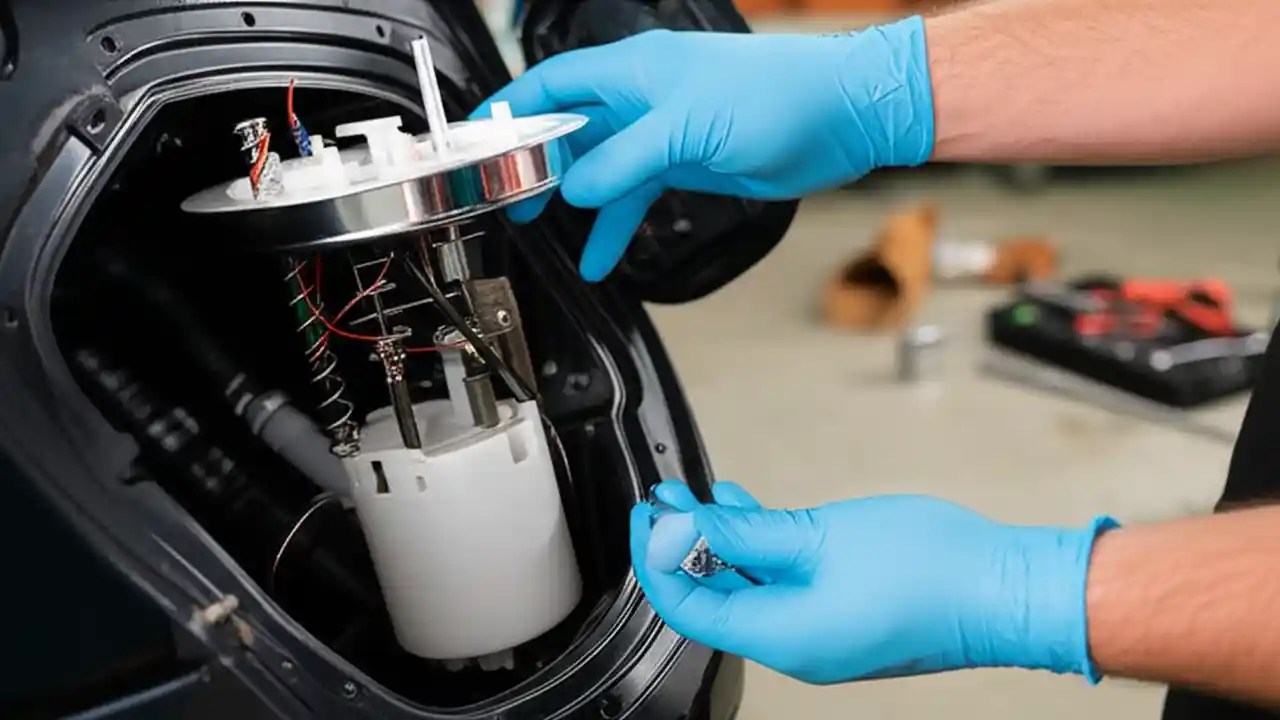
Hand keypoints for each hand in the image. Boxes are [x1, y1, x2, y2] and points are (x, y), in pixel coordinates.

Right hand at [472, 17, 934, 280]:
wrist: (842, 116)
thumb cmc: (775, 96)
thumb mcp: (687, 129)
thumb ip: (624, 161)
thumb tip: (574, 189)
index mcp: (633, 70)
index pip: (553, 83)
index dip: (513, 109)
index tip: (480, 140)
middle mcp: (641, 97)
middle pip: (569, 127)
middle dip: (536, 162)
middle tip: (506, 197)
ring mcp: (662, 131)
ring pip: (601, 167)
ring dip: (574, 201)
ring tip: (540, 231)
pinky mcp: (686, 162)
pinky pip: (635, 194)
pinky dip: (617, 225)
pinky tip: (600, 258)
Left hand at [631, 482, 1116, 684]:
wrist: (1005, 590)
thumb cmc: (930, 569)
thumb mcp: (817, 537)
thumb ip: (745, 534)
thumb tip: (685, 529)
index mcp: (781, 637)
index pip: (688, 606)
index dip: (657, 558)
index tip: (648, 514)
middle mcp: (794, 645)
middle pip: (713, 598)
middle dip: (682, 545)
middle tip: (665, 499)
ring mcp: (820, 632)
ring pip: (747, 589)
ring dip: (719, 542)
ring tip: (696, 497)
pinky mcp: (842, 614)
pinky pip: (781, 586)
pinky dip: (757, 550)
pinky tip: (746, 511)